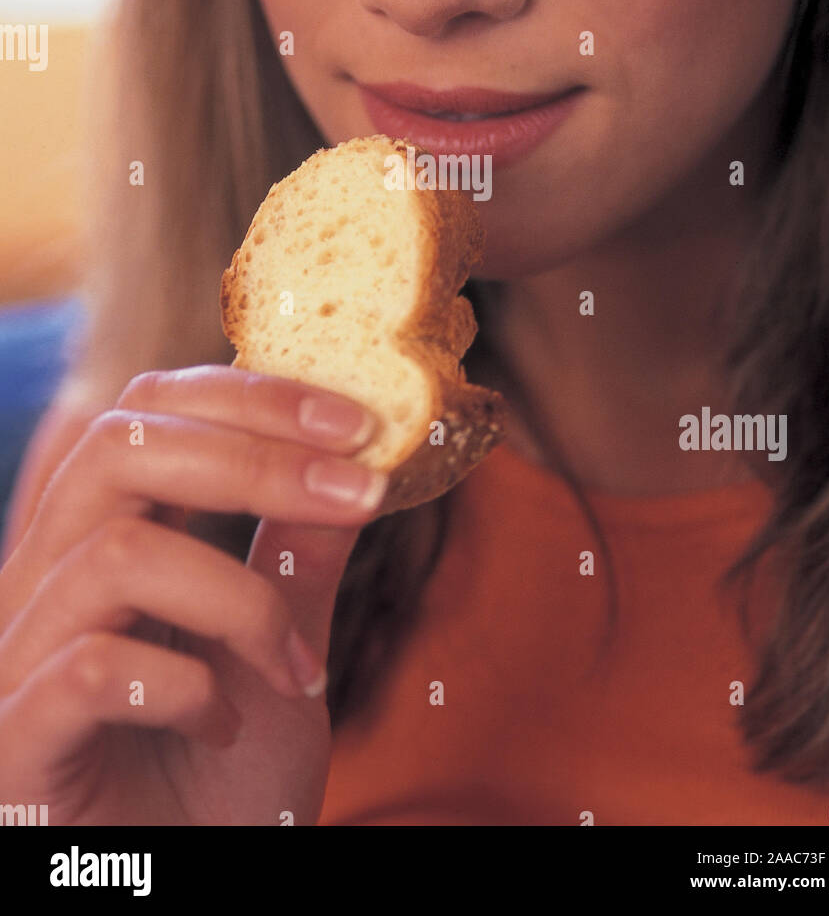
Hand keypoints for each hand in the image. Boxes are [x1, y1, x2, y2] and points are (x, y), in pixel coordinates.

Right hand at [0, 365, 385, 824]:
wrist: (178, 898)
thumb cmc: (216, 790)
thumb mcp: (280, 655)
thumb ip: (298, 562)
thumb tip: (355, 467)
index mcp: (103, 540)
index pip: (150, 410)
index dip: (251, 396)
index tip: (359, 420)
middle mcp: (46, 580)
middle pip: (118, 445)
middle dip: (256, 454)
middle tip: (360, 488)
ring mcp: (19, 656)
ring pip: (115, 554)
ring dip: (239, 600)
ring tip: (295, 668)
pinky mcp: (15, 740)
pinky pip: (89, 668)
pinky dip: (183, 687)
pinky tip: (220, 726)